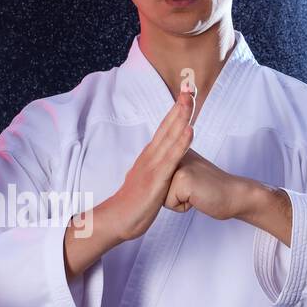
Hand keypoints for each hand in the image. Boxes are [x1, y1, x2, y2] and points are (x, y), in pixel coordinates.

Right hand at [105, 82, 195, 240]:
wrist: (116, 220)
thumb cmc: (132, 206)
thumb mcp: (146, 184)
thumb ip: (154, 172)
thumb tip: (161, 168)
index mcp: (149, 158)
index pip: (164, 129)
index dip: (175, 111)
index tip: (185, 94)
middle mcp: (150, 157)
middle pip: (167, 126)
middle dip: (179, 106)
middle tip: (189, 86)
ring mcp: (152, 166)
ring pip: (169, 137)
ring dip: (180, 118)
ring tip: (190, 100)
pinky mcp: (155, 179)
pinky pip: (171, 158)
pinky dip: (180, 142)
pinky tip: (189, 130)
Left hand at [163, 148, 248, 219]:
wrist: (234, 195)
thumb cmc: (211, 189)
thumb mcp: (188, 174)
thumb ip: (171, 171)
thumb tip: (153, 179)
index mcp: (177, 151)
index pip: (158, 178)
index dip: (173, 188)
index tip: (192, 182)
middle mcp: (176, 154)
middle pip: (157, 187)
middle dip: (174, 195)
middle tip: (195, 188)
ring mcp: (179, 165)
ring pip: (161, 195)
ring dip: (178, 201)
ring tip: (196, 192)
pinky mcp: (183, 179)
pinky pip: (169, 203)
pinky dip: (183, 206)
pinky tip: (198, 197)